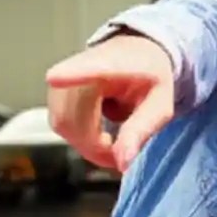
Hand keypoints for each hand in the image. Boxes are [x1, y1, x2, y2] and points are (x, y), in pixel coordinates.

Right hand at [46, 35, 175, 172]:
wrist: (136, 53)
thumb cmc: (150, 78)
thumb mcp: (160, 105)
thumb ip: (141, 131)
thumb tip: (122, 164)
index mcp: (112, 64)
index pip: (89, 67)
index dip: (73, 74)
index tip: (56, 77)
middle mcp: (79, 66)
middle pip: (71, 118)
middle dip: (93, 147)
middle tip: (119, 156)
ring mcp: (62, 78)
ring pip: (62, 124)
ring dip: (87, 145)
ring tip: (113, 145)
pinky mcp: (56, 93)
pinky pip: (61, 124)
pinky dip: (80, 138)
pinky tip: (100, 137)